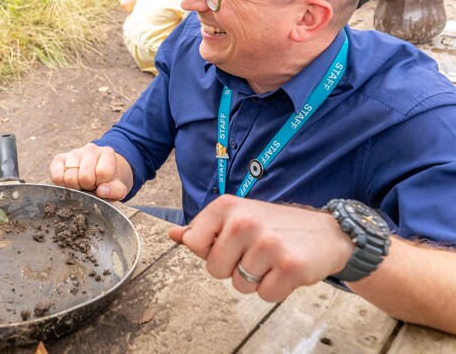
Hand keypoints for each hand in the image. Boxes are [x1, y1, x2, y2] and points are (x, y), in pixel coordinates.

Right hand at [50, 144, 132, 199]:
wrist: (97, 175)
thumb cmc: (107, 183)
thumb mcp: (118, 189)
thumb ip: (116, 191)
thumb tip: (101, 191)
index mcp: (107, 153)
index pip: (103, 172)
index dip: (102, 185)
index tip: (102, 184)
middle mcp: (90, 149)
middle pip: (85, 176)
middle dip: (87, 187)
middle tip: (90, 186)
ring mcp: (74, 153)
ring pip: (70, 177)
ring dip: (75, 187)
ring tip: (81, 184)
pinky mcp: (59, 158)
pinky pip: (56, 176)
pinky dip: (62, 185)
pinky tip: (70, 183)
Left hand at [168, 196, 354, 301]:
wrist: (328, 232)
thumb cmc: (276, 226)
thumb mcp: (238, 216)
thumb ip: (204, 228)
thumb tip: (174, 234)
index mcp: (227, 206)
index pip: (194, 242)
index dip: (210, 250)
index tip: (230, 242)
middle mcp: (244, 222)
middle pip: (215, 269)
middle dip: (233, 268)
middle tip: (256, 252)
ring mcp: (267, 244)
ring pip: (240, 285)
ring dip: (256, 280)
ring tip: (272, 260)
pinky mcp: (290, 266)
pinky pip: (265, 295)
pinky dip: (275, 289)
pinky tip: (285, 270)